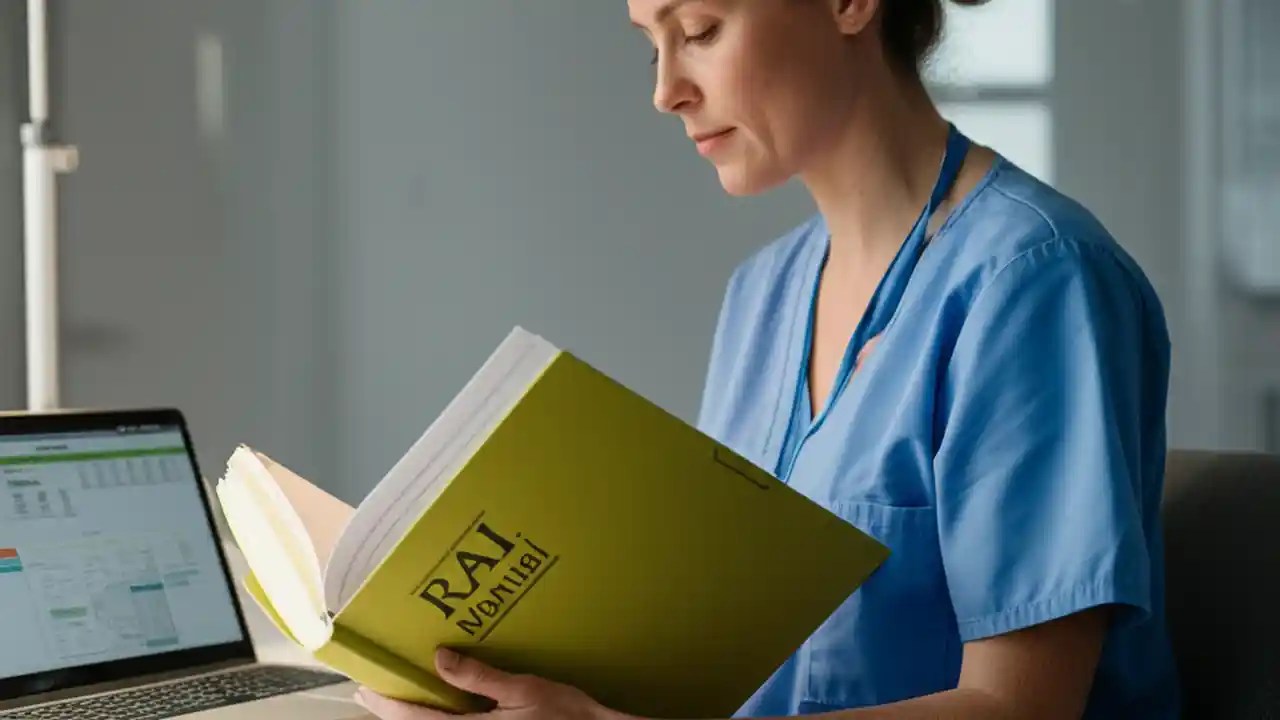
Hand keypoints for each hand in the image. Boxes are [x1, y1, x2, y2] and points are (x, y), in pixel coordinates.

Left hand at [354, 648, 626, 719]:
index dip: (387, 705)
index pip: (416, 719)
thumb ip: (479, 676)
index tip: (364, 689)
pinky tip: (440, 711)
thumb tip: (439, 658)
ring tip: (400, 702)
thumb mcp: (523, 689)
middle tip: (372, 695)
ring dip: (416, 719)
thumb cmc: (567, 715)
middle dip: (394, 713)